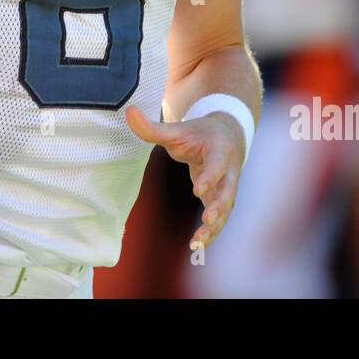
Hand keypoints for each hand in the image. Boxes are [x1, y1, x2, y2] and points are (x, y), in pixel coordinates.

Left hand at [126, 105, 245, 249]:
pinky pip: (220, 218)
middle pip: (228, 191)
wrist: (226, 136)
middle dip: (219, 206)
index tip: (198, 191)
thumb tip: (128, 112)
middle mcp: (230, 171)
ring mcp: (228, 187)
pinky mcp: (223, 200)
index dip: (210, 178)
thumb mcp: (178, 129)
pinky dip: (211, 232)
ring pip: (226, 210)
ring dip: (215, 227)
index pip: (217, 165)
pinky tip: (197, 245)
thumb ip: (153, 128)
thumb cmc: (199, 133)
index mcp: (220, 150)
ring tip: (198, 242)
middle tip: (208, 220)